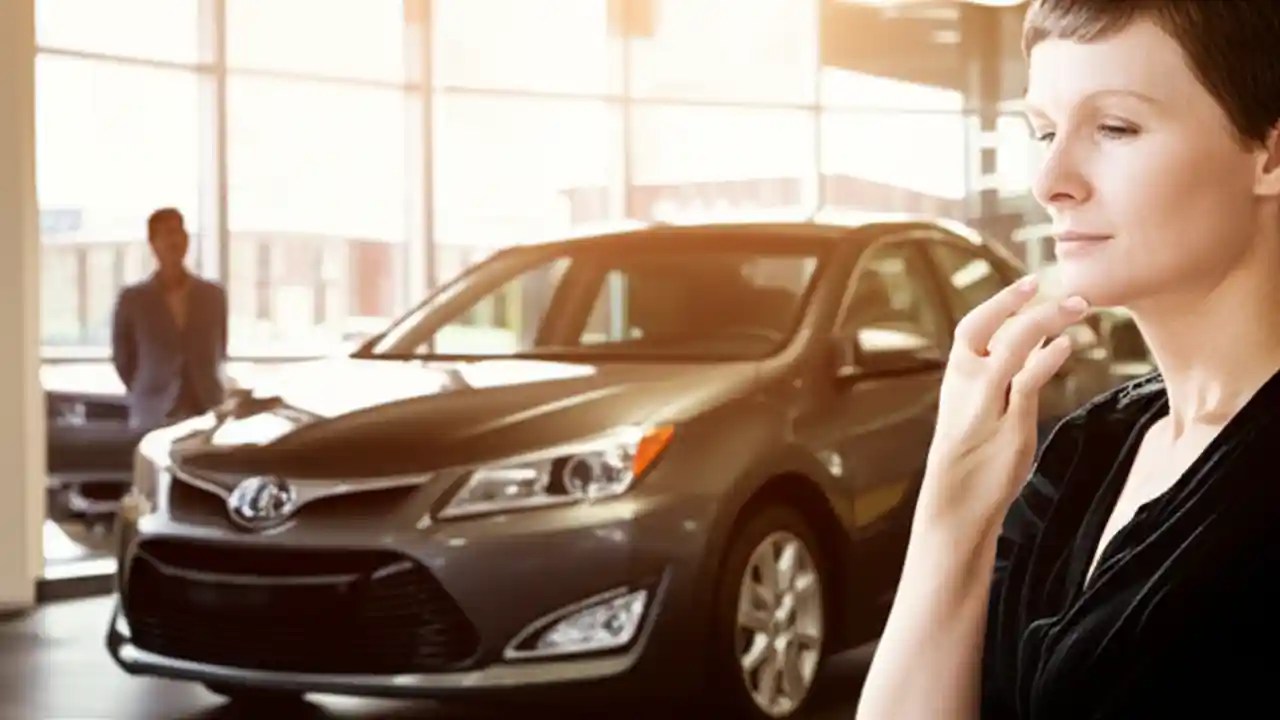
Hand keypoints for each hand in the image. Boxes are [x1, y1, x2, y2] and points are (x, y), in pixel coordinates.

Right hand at [919, 275, 1088, 534]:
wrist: (955, 503)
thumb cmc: (974, 459)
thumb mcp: (991, 410)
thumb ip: (1014, 378)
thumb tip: (1047, 344)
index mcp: (958, 377)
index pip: (974, 326)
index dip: (1001, 302)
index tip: (1030, 283)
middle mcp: (965, 383)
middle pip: (983, 327)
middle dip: (1015, 302)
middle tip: (1053, 285)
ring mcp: (983, 403)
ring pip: (1009, 347)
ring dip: (1043, 321)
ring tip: (1076, 307)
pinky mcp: (1006, 425)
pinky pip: (1026, 382)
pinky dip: (1046, 359)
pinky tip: (1067, 345)